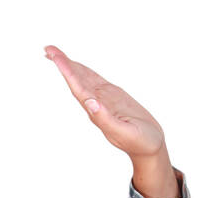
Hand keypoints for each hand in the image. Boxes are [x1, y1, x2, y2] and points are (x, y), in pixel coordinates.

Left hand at [44, 45, 165, 160]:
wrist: (149, 148)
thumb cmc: (139, 143)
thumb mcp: (124, 132)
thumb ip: (106, 119)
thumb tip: (90, 103)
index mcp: (96, 111)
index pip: (77, 87)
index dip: (65, 71)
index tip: (53, 57)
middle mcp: (97, 104)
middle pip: (77, 79)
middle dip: (63, 64)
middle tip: (48, 48)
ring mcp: (104, 100)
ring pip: (85, 79)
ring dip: (71, 66)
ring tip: (57, 54)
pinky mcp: (114, 97)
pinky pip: (96, 81)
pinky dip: (86, 72)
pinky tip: (78, 68)